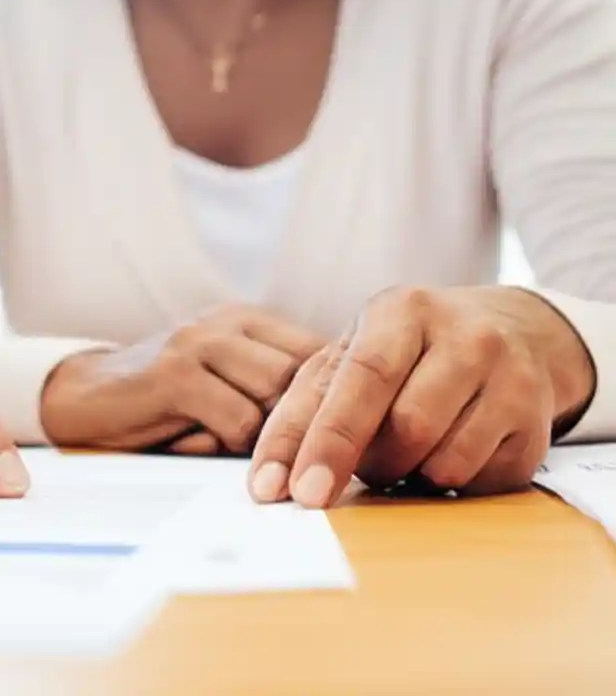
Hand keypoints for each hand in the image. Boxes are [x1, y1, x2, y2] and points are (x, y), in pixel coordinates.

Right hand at [40, 305, 324, 452]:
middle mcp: (227, 323)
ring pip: (276, 394)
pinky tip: (201, 447)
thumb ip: (266, 390)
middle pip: (304, 371)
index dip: (333, 398)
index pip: (318, 352)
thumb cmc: (160, 402)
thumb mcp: (221, 383)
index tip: (336, 437)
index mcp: (246, 321)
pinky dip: (231, 447)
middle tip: (300, 458)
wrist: (80, 395)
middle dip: (306, 420)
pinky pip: (236, 420)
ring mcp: (198, 343)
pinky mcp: (174, 375)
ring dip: (270, 436)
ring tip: (252, 459)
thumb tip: (336, 427)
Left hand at [249, 287, 595, 507]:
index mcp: (401, 311)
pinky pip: (481, 482)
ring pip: (444, 463)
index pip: (361, 380)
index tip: (300, 493)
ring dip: (409, 476)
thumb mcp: (342, 363)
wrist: (502, 335)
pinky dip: (450, 484)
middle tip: (365, 461)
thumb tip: (267, 487)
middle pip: (406, 429)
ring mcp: (513, 378)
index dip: (328, 441)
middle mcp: (466, 335)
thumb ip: (298, 417)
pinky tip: (447, 452)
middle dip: (372, 462)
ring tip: (407, 450)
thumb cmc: (399, 357)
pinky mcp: (536, 425)